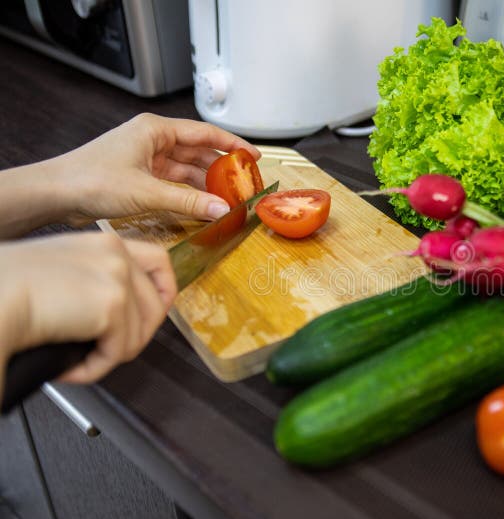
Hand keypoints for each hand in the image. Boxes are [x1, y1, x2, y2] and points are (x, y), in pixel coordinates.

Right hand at [0, 232, 175, 384]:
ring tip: (79, 360)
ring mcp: (117, 276)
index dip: (163, 294)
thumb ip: (94, 281)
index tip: (152, 317)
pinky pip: (118, 353)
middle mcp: (116, 254)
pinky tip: (69, 367)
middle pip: (158, 305)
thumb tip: (121, 315)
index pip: (159, 262)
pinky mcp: (113, 304)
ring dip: (109, 356)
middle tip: (103, 351)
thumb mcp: (62, 272)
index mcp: (104, 243)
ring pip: (139, 335)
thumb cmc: (7, 288)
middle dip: (133, 338)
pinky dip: (93, 369)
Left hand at [56, 113, 260, 224]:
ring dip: (206, 183)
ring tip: (228, 197)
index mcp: (155, 130)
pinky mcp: (140, 176)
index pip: (204, 133)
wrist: (56, 193)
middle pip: (198, 152)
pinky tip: (203, 204)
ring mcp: (146, 158)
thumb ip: (189, 201)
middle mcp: (152, 140)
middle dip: (222, 168)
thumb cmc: (90, 179)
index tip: (252, 156)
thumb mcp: (147, 192)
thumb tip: (221, 209)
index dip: (232, 144)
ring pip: (187, 169)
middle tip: (244, 182)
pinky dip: (189, 193)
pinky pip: (174, 182)